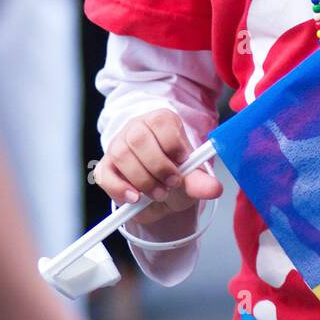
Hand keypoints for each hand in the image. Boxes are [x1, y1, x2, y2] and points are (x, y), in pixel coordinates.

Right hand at [93, 109, 221, 229]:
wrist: (161, 192)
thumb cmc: (175, 174)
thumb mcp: (191, 177)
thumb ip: (200, 181)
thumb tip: (214, 189)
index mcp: (161, 121)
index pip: (161, 122)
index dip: (172, 145)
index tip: (183, 163)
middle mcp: (136, 128)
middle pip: (138, 138)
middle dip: (157, 166)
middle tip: (171, 184)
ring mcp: (118, 146)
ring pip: (121, 155)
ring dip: (142, 179)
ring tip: (158, 193)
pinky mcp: (106, 166)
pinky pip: (105, 174)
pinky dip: (119, 188)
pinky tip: (135, 198)